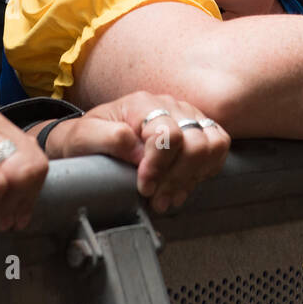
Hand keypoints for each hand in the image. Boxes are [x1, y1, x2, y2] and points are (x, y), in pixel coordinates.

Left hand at [46, 91, 229, 212]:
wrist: (88, 142)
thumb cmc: (86, 139)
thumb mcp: (84, 137)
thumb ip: (109, 139)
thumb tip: (138, 149)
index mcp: (142, 104)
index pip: (169, 134)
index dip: (159, 166)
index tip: (145, 187)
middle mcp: (169, 106)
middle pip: (196, 142)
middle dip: (177, 177)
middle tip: (157, 199)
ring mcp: (186, 117)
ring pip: (214, 144)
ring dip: (194, 176)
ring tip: (170, 195)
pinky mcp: (196, 131)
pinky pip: (218, 148)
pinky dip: (206, 170)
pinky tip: (182, 184)